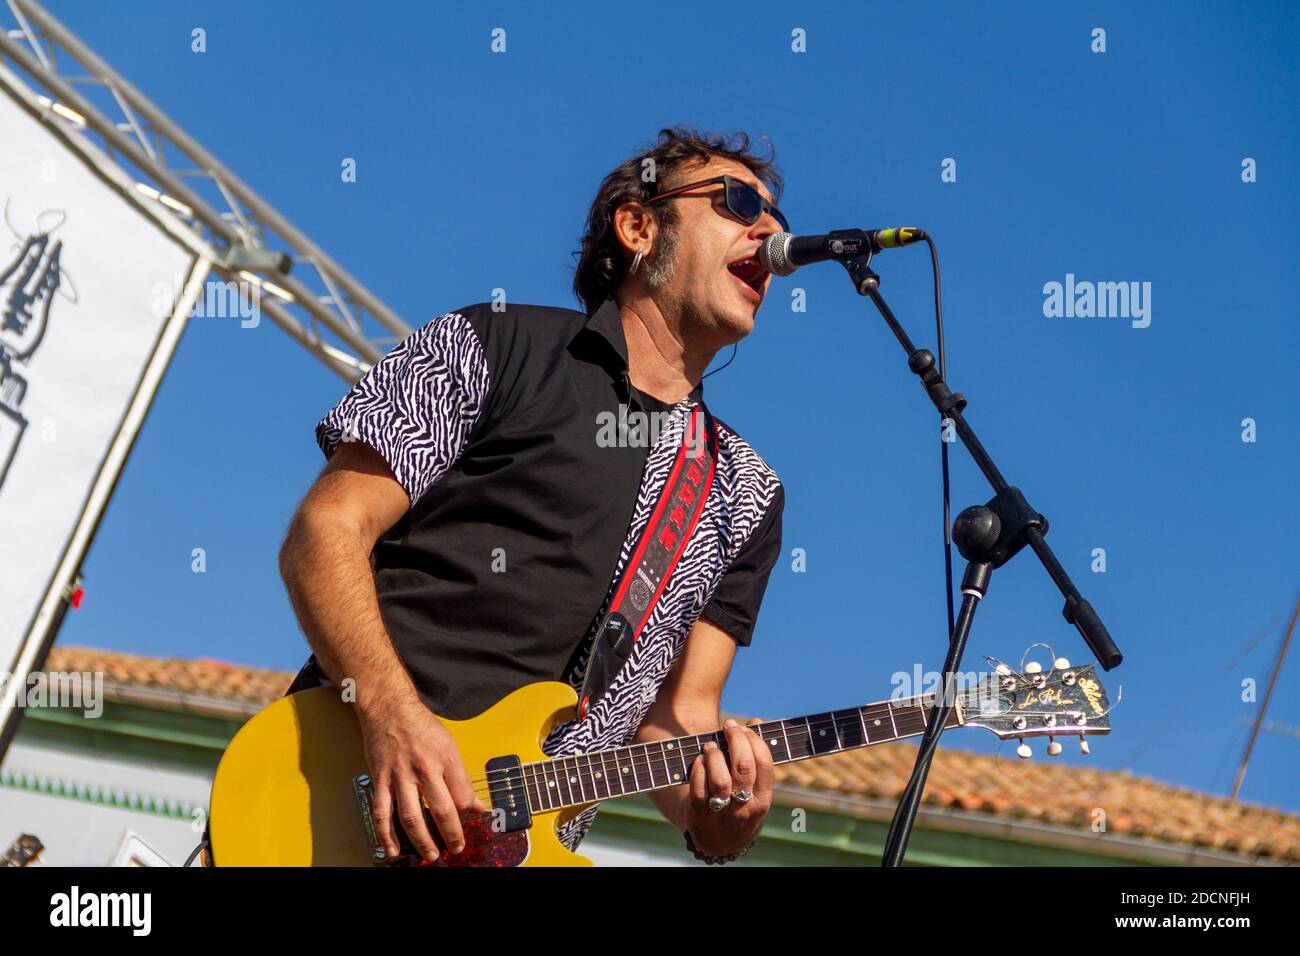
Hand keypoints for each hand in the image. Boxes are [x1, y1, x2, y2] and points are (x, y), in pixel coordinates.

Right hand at [357, 696, 486, 862]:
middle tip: (456, 848)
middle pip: (442, 810)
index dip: (468, 813)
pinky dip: (386, 835)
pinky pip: (382, 813)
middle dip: (451, 834)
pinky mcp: (381, 780)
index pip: (462, 796)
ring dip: (422, 841)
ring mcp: (400, 776)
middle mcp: (424, 769)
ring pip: (412, 817)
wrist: (390, 709)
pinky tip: (393, 849)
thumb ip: (461, 778)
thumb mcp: (450, 746)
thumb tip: (475, 804)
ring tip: (431, 854)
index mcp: (446, 759)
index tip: (469, 822)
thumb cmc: (421, 726)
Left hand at [685, 718, 772, 856]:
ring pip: (720, 781)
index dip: (754, 740)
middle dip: (736, 741)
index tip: (744, 728)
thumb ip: (756, 759)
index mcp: (763, 800)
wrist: (720, 844)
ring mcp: (722, 814)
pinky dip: (698, 770)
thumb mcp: (755, 791)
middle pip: (743, 768)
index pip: (764, 764)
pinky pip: (698, 790)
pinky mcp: (699, 816)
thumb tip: (756, 722)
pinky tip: (699, 760)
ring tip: (710, 745)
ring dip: (715, 756)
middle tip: (728, 727)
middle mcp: (745, 809)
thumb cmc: (740, 806)